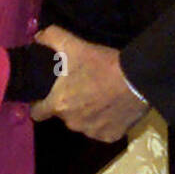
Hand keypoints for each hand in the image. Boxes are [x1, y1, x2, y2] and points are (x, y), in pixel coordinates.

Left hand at [30, 25, 146, 142]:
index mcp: (59, 104)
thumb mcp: (74, 45)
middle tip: (84, 88)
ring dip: (88, 115)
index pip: (37, 113)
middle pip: (64, 116)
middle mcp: (72, 123)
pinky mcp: (111, 136)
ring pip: (84, 124)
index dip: (41, 104)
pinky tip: (114, 108)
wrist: (138, 78)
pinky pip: (102, 131)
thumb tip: (37, 37)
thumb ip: (51, 38)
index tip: (50, 95)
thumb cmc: (102, 64)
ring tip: (101, 98)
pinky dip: (106, 122)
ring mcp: (92, 132)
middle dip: (70, 105)